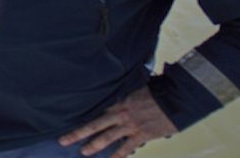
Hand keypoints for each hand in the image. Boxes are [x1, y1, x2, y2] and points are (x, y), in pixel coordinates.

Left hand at [57, 86, 177, 156]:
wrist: (177, 97)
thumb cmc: (159, 91)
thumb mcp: (138, 88)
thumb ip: (127, 94)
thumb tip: (123, 95)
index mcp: (118, 101)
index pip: (96, 111)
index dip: (83, 117)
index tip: (68, 120)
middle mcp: (120, 114)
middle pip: (94, 125)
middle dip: (77, 133)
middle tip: (63, 140)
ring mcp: (130, 126)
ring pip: (107, 138)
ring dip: (93, 146)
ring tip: (83, 152)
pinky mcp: (142, 135)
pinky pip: (127, 148)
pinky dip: (118, 156)